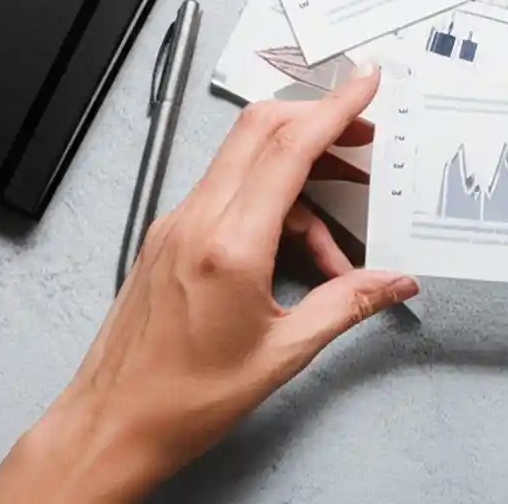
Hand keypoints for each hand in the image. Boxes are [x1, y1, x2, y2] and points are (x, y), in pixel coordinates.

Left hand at [0, 66, 417, 503]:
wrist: (112, 423)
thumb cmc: (184, 397)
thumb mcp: (284, 353)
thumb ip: (346, 304)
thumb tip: (395, 281)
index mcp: (229, 245)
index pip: (288, 149)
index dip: (334, 109)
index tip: (366, 85)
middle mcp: (197, 220)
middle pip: (261, 131)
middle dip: (320, 121)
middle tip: (365, 139)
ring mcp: (178, 223)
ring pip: (248, 161)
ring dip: (301, 175)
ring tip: (340, 231)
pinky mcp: (170, 235)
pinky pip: (231, 194)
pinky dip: (274, 205)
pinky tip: (299, 252)